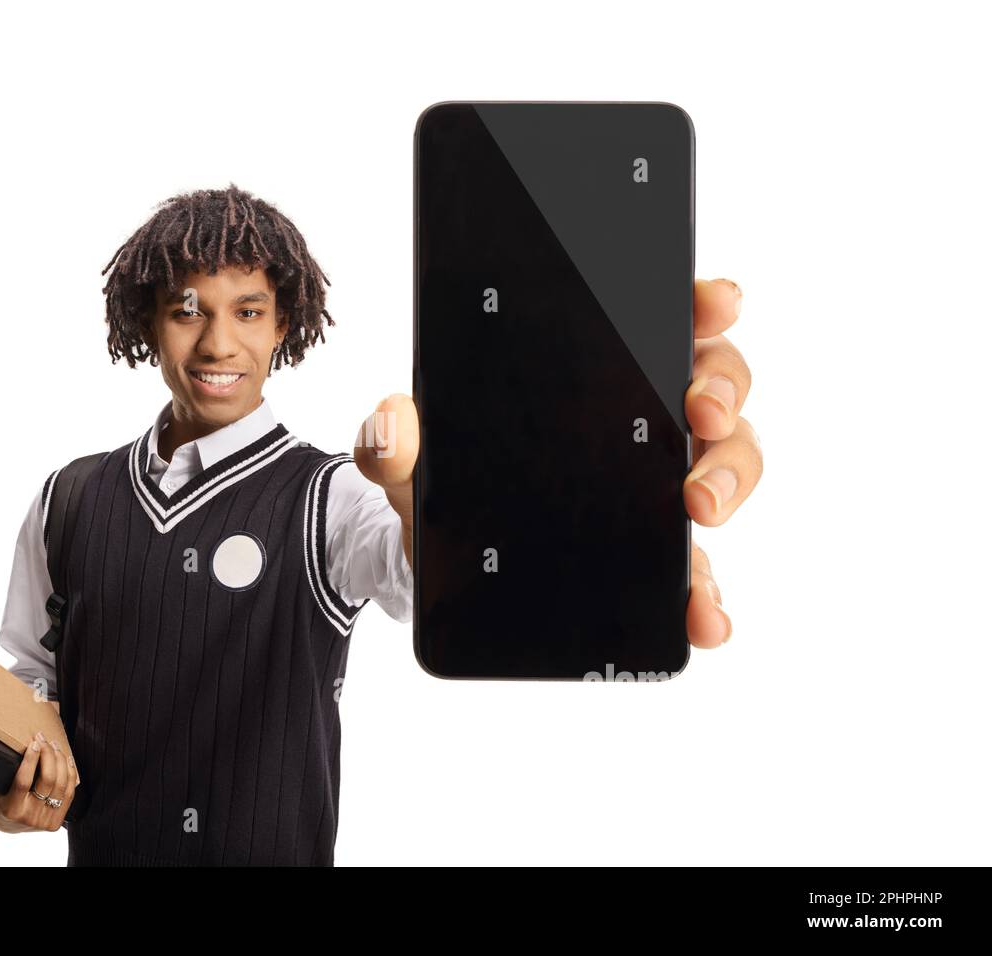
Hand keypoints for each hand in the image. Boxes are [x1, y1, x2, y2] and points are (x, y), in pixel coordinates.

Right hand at [0, 731, 78, 833]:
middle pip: (47, 780)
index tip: (34, 743)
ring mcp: (45, 820)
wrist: (8, 827)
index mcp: (11, 810)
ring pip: (61, 784)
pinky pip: (69, 793)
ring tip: (54, 745)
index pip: (23, 781)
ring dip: (60, 760)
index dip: (31, 760)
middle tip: (44, 740)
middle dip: (48, 755)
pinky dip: (70, 773)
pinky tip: (66, 759)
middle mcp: (29, 817)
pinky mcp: (56, 821)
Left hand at [354, 277, 760, 650]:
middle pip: (715, 381)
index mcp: (596, 370)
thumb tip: (391, 422)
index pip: (662, 318)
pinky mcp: (655, 555)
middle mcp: (642, 418)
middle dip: (722, 388)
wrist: (439, 562)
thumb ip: (391, 439)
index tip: (715, 302)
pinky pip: (699, 568)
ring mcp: (657, 485)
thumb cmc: (445, 483)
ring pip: (727, 461)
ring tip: (702, 508)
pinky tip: (706, 615)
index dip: (701, 302)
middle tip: (701, 413)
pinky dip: (709, 591)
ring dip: (730, 478)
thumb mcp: (408, 457)